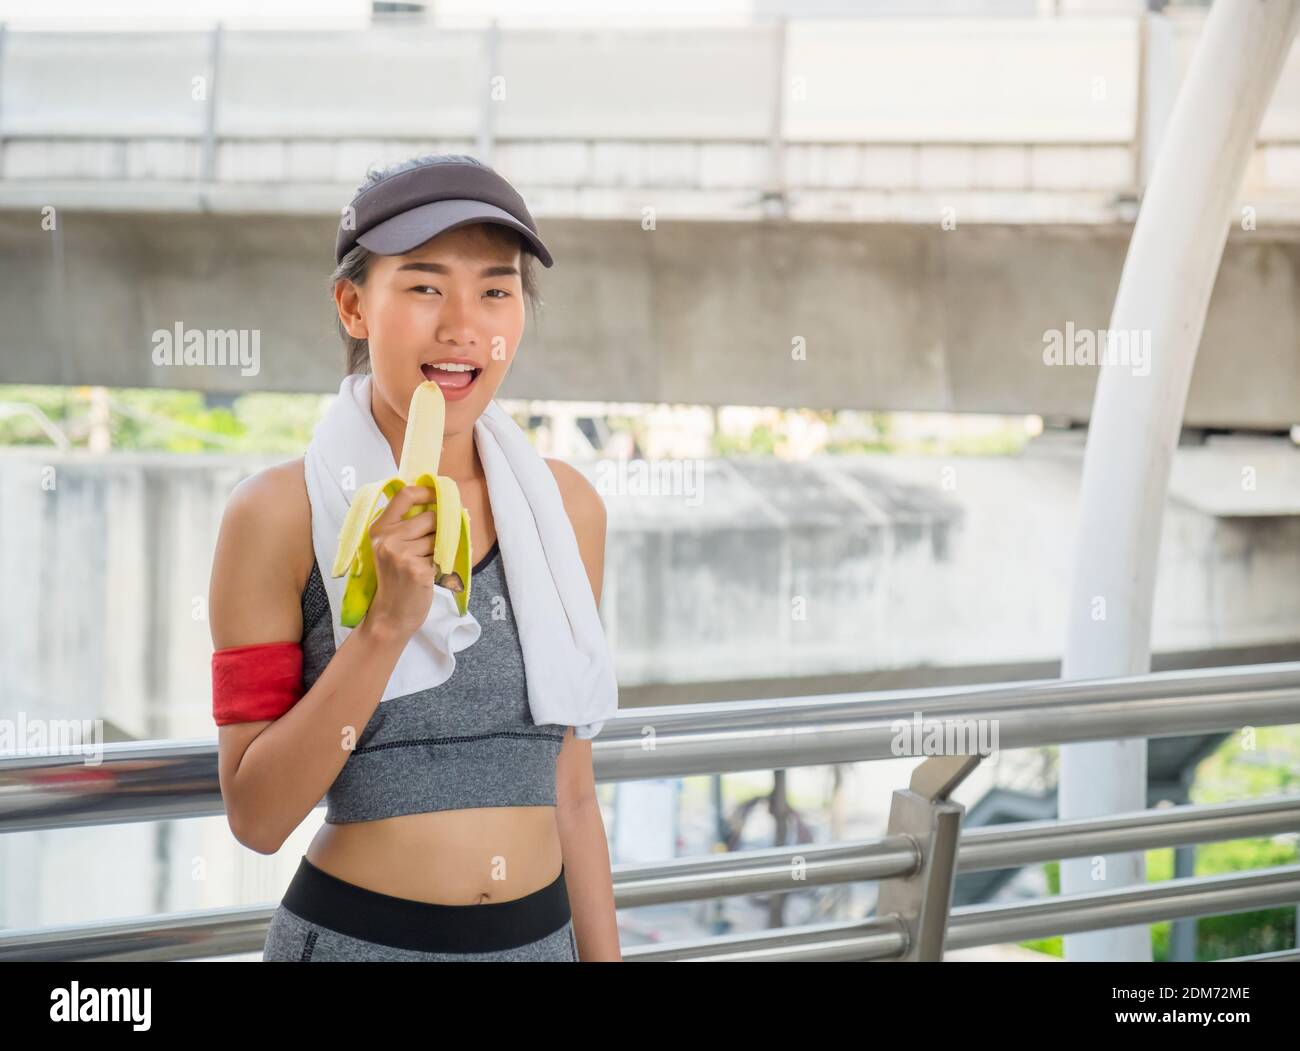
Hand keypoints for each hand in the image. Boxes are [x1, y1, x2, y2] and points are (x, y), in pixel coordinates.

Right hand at [363, 484, 438, 641]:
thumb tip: (441, 504)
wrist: (390, 616)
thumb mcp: (390, 549)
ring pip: (439, 537)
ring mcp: (401, 554)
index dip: (427, 491)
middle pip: (430, 517)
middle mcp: (387, 538)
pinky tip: (428, 575)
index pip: (404, 495)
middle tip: (432, 547)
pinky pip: (442, 555)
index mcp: (378, 529)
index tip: (440, 495)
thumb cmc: (395, 581)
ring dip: (440, 549)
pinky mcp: (416, 568)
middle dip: (440, 529)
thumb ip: (406, 526)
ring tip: (425, 564)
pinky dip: (441, 563)